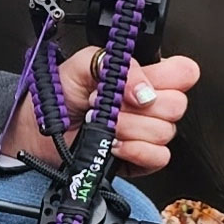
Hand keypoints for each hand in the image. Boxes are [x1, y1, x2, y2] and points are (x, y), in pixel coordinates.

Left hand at [15, 49, 199, 173]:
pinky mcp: (143, 159)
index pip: (185, 72)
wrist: (39, 130)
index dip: (167, 78)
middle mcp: (152, 104)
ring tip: (105, 125)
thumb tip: (145, 90)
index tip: (136, 86)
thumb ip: (119, 64)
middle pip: (177, 105)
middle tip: (111, 105)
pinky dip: (135, 151)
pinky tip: (115, 145)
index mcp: (146, 75)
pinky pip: (160, 157)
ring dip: (129, 128)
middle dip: (139, 107)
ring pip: (165, 131)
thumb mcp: (85, 63)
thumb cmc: (61, 95)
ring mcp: (150, 133)